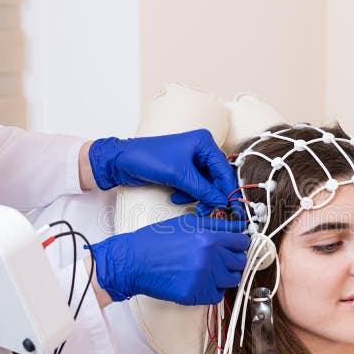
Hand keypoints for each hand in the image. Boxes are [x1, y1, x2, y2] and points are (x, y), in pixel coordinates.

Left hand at [88, 129, 241, 215]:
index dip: (228, 190)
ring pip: (205, 185)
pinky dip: (188, 195)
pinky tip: (175, 196)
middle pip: (216, 179)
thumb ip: (203, 190)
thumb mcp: (179, 176)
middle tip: (207, 210)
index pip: (224, 170)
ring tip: (183, 201)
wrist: (121, 161)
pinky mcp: (183, 171)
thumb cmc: (147, 158)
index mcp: (204, 143)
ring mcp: (192, 161)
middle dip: (210, 196)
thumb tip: (222, 202)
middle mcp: (201, 150)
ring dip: (197, 197)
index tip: (231, 207)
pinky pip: (194, 187)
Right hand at [88, 215, 248, 304]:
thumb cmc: (156, 241)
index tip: (236, 247)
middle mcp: (209, 258)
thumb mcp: (186, 224)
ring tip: (208, 272)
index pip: (242, 243)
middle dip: (233, 261)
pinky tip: (200, 282)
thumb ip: (216, 225)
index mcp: (209, 237)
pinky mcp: (195, 294)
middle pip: (240, 263)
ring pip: (232, 281)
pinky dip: (212, 291)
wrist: (134, 262)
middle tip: (220, 261)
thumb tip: (238, 227)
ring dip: (224, 277)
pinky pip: (217, 295)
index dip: (240, 245)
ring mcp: (203, 277)